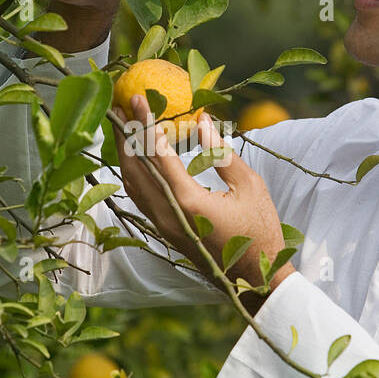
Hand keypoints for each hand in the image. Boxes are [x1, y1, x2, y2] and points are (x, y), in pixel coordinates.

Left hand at [111, 96, 295, 308]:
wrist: (256, 279)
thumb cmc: (260, 230)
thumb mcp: (249, 187)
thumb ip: (222, 153)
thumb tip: (202, 120)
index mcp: (188, 202)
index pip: (158, 154)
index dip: (145, 123)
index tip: (136, 98)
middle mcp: (167, 214)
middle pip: (134, 168)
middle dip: (124, 134)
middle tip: (118, 105)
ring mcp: (162, 225)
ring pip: (132, 184)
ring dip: (124, 153)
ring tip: (121, 125)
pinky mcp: (164, 231)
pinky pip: (139, 197)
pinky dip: (133, 172)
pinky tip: (134, 156)